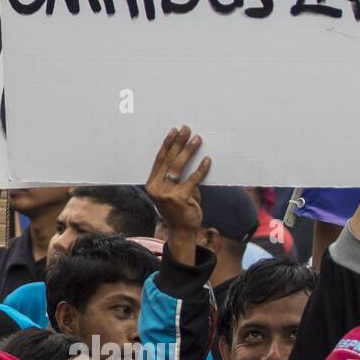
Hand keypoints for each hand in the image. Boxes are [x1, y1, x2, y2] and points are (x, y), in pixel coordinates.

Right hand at [145, 126, 210, 259]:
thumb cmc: (179, 208)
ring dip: (188, 151)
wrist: (182, 230)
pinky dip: (200, 169)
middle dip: (178, 143)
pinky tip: (207, 160)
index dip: (167, 144)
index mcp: (151, 184)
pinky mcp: (179, 199)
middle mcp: (156, 188)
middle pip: (168, 160)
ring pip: (177, 167)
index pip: (159, 159)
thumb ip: (175, 177)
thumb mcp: (172, 191)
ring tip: (197, 139)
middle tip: (186, 129)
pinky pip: (192, 180)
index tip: (174, 131)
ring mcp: (166, 194)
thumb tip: (185, 154)